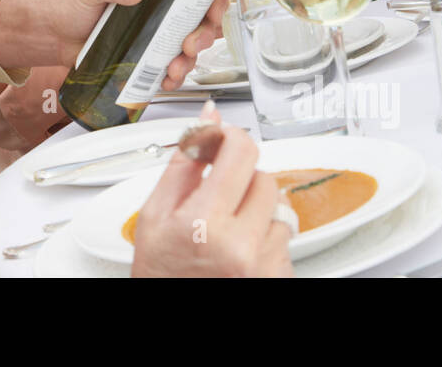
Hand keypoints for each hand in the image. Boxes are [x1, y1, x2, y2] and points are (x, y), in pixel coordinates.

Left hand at [0, 0, 226, 91]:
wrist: (55, 35)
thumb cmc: (74, 4)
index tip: (213, 12)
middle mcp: (163, 12)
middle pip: (201, 22)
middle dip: (204, 35)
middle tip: (190, 45)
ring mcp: (157, 37)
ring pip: (190, 49)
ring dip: (189, 61)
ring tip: (173, 70)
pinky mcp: (147, 60)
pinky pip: (171, 70)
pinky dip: (174, 78)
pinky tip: (166, 81)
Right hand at [131, 105, 292, 277]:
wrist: (170, 320)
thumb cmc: (161, 273)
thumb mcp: (156, 214)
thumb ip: (185, 162)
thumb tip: (208, 121)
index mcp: (204, 222)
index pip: (242, 152)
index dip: (232, 139)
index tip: (222, 143)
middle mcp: (241, 245)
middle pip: (264, 178)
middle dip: (242, 180)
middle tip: (218, 198)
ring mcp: (264, 264)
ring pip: (279, 209)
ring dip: (257, 211)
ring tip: (228, 231)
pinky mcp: (279, 276)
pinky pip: (285, 239)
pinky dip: (266, 239)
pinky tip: (240, 251)